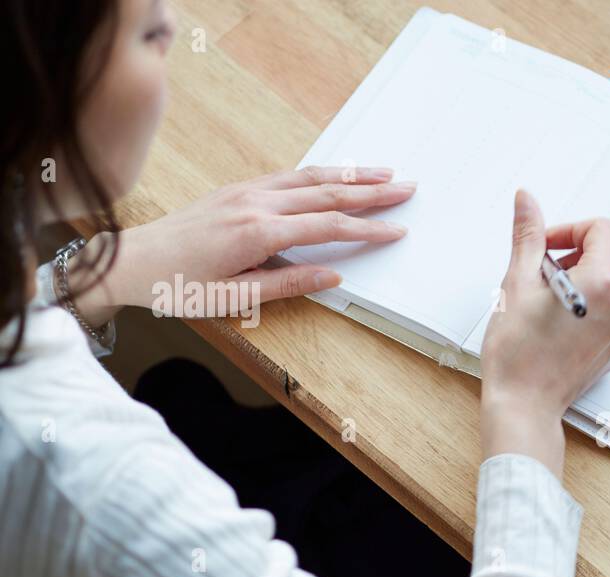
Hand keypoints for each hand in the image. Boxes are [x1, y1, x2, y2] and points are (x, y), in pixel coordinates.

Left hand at [73, 166, 414, 324]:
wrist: (129, 261)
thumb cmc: (177, 286)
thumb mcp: (233, 299)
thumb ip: (286, 285)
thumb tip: (331, 275)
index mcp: (257, 233)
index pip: (327, 227)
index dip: (367, 228)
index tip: (396, 230)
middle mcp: (255, 204)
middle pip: (327, 193)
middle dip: (371, 191)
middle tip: (407, 188)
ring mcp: (246, 191)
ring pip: (310, 177)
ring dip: (351, 175)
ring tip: (384, 173)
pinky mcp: (237, 189)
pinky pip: (289, 175)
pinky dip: (321, 173)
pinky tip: (337, 174)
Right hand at [479, 189, 609, 478]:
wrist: (524, 406)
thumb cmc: (517, 352)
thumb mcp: (517, 282)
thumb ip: (529, 236)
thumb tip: (527, 200)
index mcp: (604, 284)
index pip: (600, 229)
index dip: (569, 231)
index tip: (544, 248)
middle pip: (603, 257)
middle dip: (569, 259)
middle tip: (535, 280)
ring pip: (604, 285)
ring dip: (575, 283)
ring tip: (543, 306)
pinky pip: (606, 312)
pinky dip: (584, 308)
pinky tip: (555, 326)